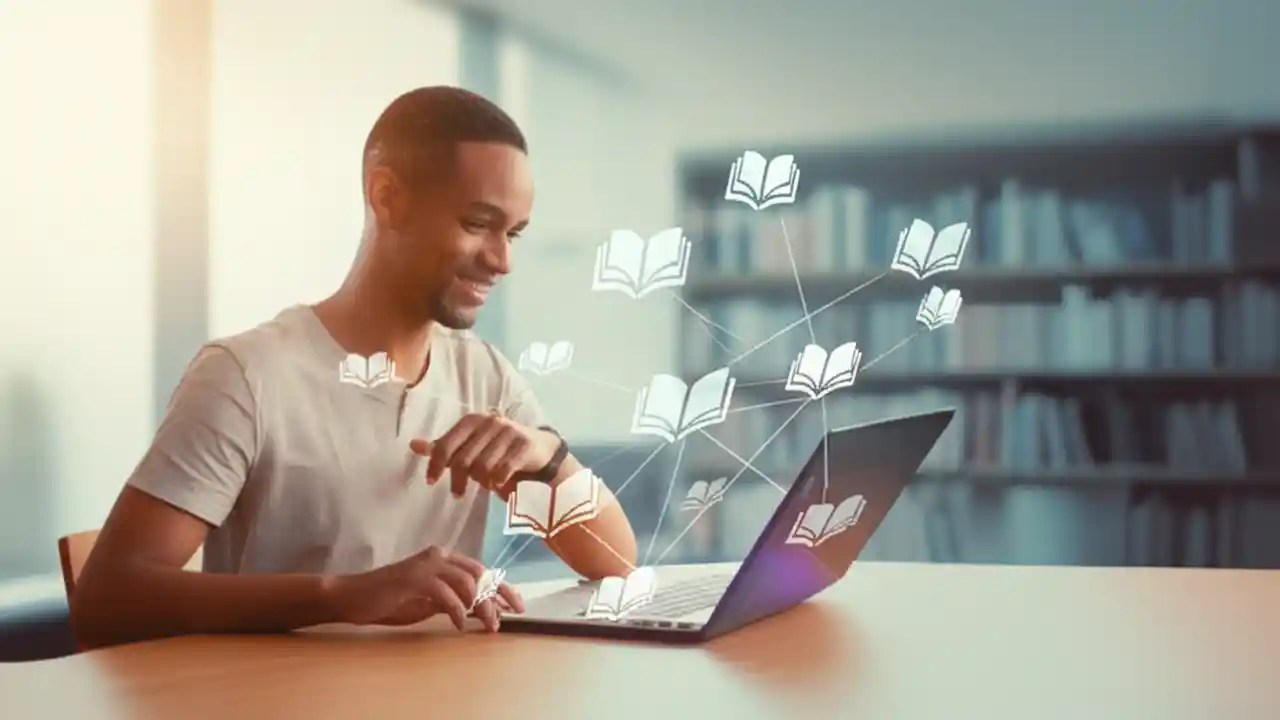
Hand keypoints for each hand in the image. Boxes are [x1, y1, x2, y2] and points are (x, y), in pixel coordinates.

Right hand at [330, 546, 525, 631]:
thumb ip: (454, 601)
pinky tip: (459, 625)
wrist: (354, 597)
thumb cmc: (390, 600)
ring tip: (485, 625)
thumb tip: (483, 609)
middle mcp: (439, 556)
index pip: (482, 570)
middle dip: (496, 597)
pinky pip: (446, 594)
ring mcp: (427, 565)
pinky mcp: (415, 578)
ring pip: (468, 583)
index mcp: (444, 559)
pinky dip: (457, 610)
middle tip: (502, 621)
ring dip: (480, 606)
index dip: (503, 588)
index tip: (518, 606)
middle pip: (481, 573)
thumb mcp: (428, 602)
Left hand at [409, 412, 557, 496]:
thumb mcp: (470, 446)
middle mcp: (489, 422)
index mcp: (472, 421)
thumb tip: (413, 444)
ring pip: (483, 467)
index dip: (435, 465)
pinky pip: (503, 470)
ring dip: (482, 482)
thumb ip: (444, 447)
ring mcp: (508, 432)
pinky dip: (498, 482)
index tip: (431, 482)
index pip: (445, 444)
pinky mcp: (524, 444)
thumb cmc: (499, 449)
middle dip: (458, 480)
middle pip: (463, 460)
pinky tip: (499, 486)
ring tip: (485, 485)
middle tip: (458, 494)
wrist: (540, 450)